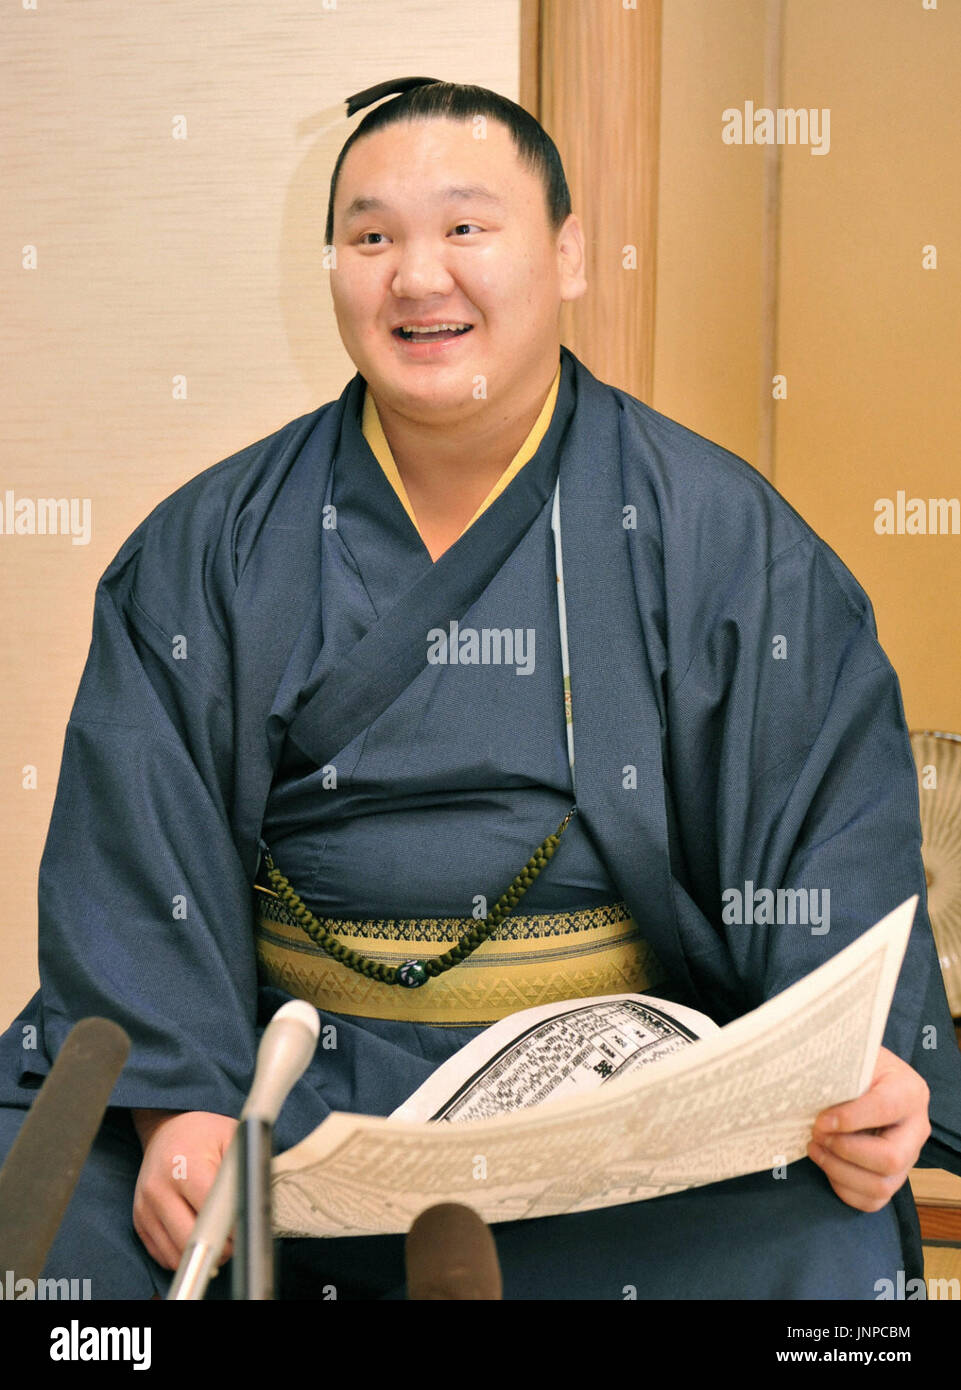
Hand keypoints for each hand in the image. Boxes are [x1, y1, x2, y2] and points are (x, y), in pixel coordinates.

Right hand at [131, 1109, 238, 1269]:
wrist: (167, 1130)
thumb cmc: (206, 1135)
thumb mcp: (231, 1138)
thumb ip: (244, 1169)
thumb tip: (255, 1204)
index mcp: (183, 1166)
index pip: (210, 1213)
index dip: (232, 1227)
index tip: (246, 1230)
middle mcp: (158, 1189)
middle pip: (191, 1240)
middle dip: (219, 1248)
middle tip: (236, 1240)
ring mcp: (145, 1208)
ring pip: (176, 1255)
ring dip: (202, 1256)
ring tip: (219, 1239)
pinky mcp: (140, 1222)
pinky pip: (164, 1256)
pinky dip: (185, 1255)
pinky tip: (199, 1237)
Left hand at [807, 1046, 929, 1211]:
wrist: (866, 1078)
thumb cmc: (855, 1066)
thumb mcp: (851, 1057)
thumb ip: (838, 1070)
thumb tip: (804, 1084)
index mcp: (909, 1091)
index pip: (885, 1109)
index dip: (850, 1118)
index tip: (820, 1120)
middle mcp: (916, 1128)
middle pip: (891, 1158)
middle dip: (845, 1151)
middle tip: (816, 1135)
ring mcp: (908, 1157)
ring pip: (881, 1185)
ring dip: (839, 1170)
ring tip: (815, 1148)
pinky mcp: (893, 1178)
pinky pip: (873, 1200)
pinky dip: (844, 1188)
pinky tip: (827, 1164)